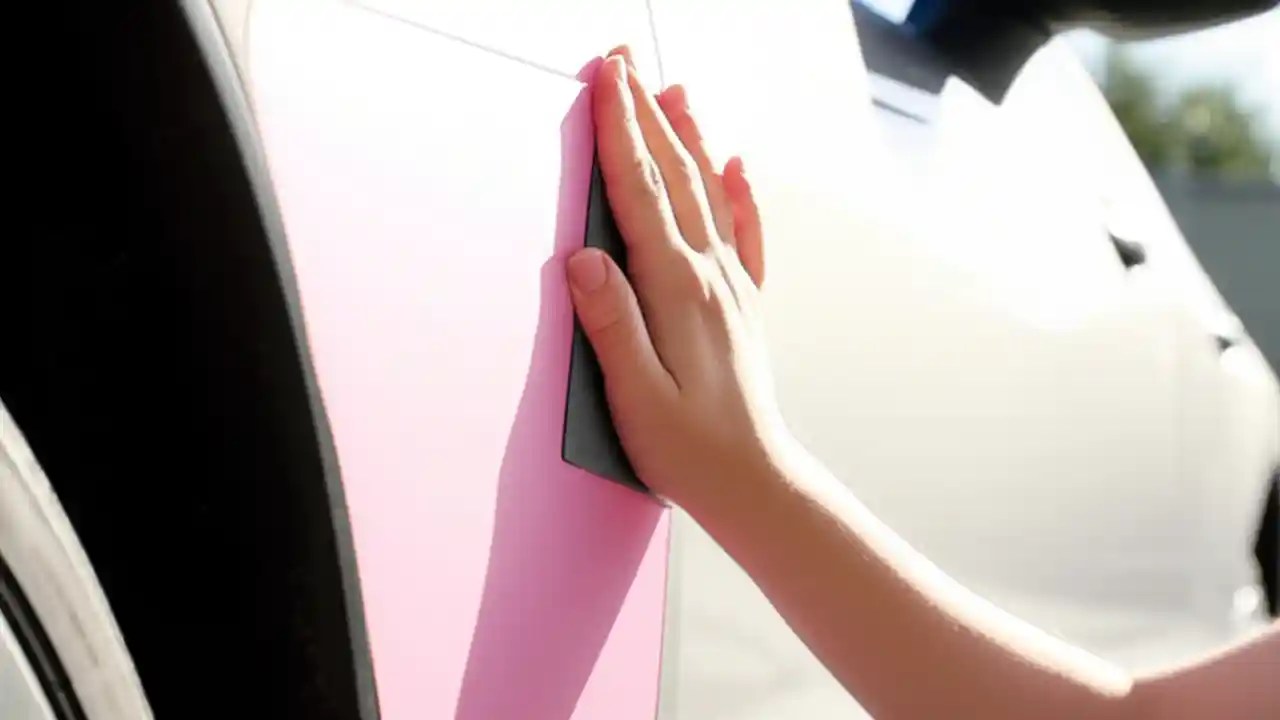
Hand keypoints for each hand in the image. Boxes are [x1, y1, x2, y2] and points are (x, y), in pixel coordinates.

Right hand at [566, 48, 789, 507]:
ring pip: (708, 192)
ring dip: (687, 137)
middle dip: (645, 113)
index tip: (605, 78)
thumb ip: (612, 324)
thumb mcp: (636, 396)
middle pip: (674, 175)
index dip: (619, 130)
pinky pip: (744, 233)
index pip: (641, 192)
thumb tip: (584, 258)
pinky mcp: (742, 304)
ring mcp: (732, 286)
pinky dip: (738, 192)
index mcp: (677, 290)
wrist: (755, 480)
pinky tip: (736, 166)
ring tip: (673, 90)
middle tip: (624, 62)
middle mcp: (710, 275)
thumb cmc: (690, 448)